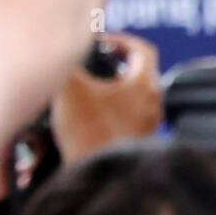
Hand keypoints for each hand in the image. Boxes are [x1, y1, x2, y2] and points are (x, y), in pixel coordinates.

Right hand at [50, 33, 161, 163]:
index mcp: (145, 84)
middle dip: (118, 63)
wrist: (97, 175)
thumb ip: (67, 61)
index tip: (103, 42)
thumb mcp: (69, 87)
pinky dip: (114, 110)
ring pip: (136, 96)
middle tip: (97, 61)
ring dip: (116, 87)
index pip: (142, 49)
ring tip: (92, 88)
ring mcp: (148, 126)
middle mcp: (153, 104)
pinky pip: (130, 118)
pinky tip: (93, 114)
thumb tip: (62, 47)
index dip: (121, 39)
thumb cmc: (89, 132)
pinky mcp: (138, 143)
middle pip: (141, 72)